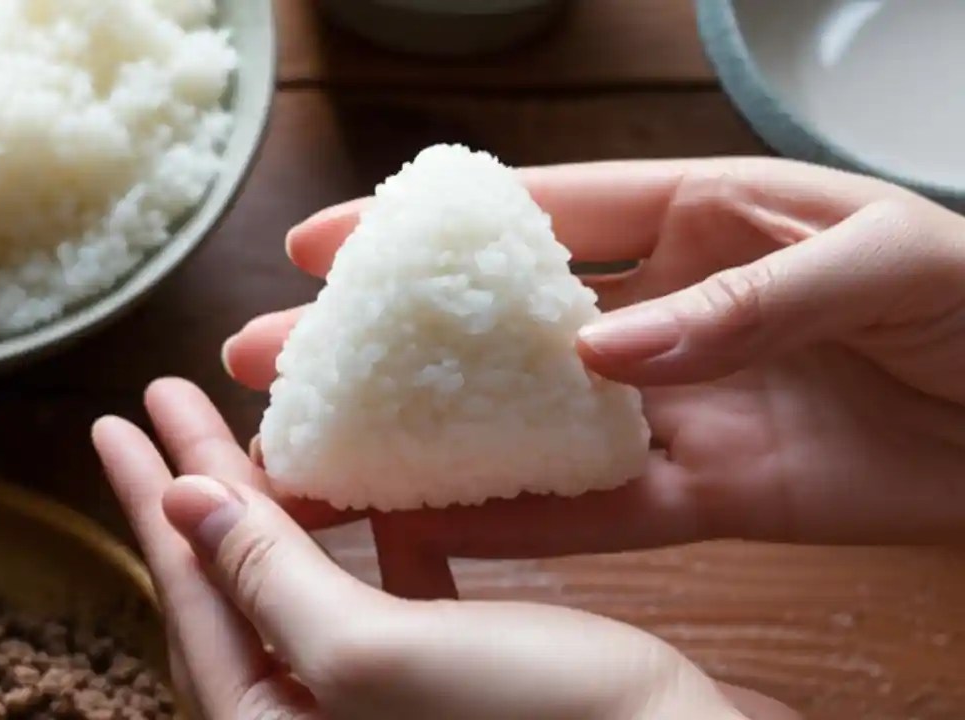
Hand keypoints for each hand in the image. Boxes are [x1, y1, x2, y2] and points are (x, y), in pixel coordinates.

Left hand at [92, 379, 796, 718]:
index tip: (119, 417)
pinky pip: (389, 587)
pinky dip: (376, 529)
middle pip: (237, 585)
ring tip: (257, 426)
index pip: (191, 600)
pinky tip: (376, 478)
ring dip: (281, 503)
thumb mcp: (378, 656)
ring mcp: (390, 698)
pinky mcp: (457, 673)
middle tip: (162, 403)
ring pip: (308, 579)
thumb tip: (182, 504)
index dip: (151, 500)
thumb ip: (270, 584)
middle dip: (200, 490)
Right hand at [222, 157, 964, 592]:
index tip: (320, 249)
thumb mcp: (877, 259)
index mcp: (691, 218)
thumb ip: (739, 298)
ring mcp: (670, 407)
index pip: (531, 216)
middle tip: (272, 358)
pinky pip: (593, 511)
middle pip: (491, 327)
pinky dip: (515, 524)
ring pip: (521, 425)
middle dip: (382, 343)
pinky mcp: (703, 493)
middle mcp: (657, 311)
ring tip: (320, 451)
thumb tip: (601, 351)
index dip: (421, 233)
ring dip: (424, 439)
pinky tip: (430, 530)